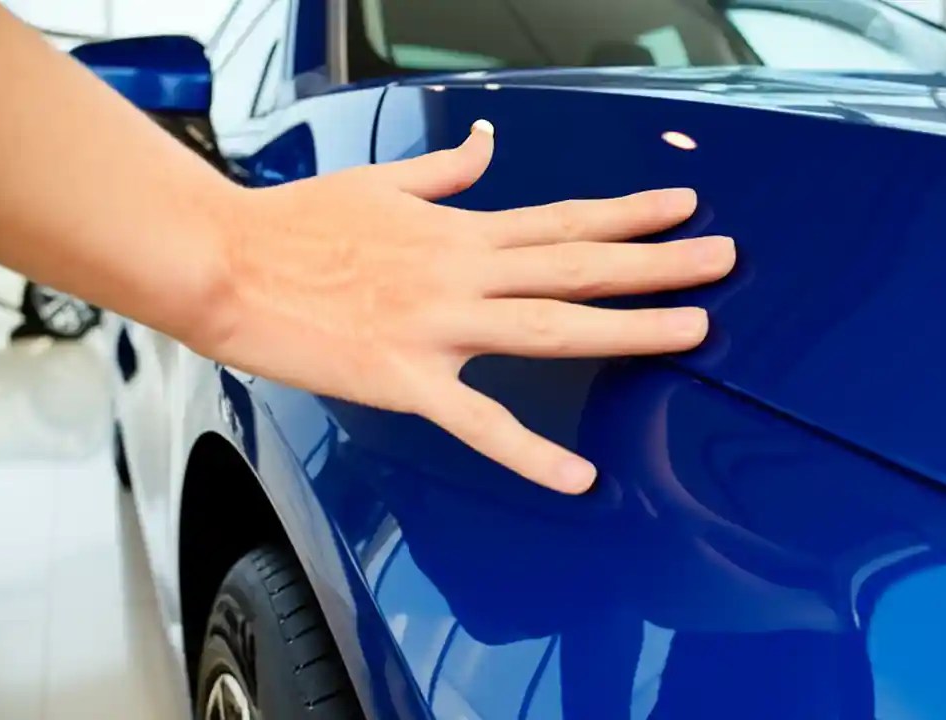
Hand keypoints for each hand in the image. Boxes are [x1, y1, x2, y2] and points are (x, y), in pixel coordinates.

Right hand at [200, 120, 734, 493]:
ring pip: (551, 325)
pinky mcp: (403, 378)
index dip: (628, 213)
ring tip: (691, 328)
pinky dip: (530, 452)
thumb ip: (445, 173)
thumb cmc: (296, 222)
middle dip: (656, 262)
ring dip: (626, 327)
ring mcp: (437, 325)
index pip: (563, 218)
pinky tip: (578, 475)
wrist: (223, 260)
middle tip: (722, 258)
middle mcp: (461, 271)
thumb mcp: (380, 182)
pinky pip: (478, 421)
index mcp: (458, 230)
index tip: (683, 205)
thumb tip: (487, 152)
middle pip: (578, 265)